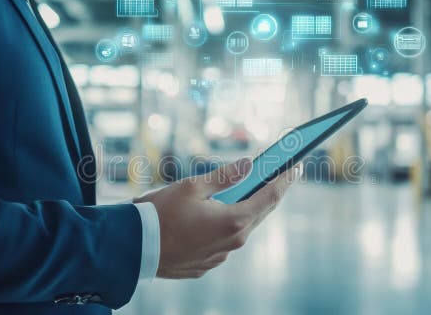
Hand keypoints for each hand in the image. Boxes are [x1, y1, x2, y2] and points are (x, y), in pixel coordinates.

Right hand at [133, 158, 301, 278]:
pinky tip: (216, 216)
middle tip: (280, 176)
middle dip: (269, 193)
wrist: (134, 249)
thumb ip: (224, 176)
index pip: (269, 197)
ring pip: (239, 228)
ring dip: (244, 210)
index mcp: (233, 220)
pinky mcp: (205, 264)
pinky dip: (223, 227)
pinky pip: (221, 242)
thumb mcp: (192, 186)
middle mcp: (232, 241)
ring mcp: (219, 256)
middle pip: (258, 213)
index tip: (297, 167)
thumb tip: (248, 165)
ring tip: (246, 193)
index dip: (285, 180)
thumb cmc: (160, 215)